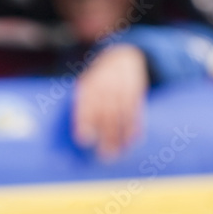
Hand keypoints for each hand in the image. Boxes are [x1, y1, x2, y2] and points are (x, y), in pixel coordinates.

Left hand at [72, 44, 148, 158]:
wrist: (124, 57)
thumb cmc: (99, 79)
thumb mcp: (87, 84)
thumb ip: (82, 105)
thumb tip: (76, 135)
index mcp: (90, 85)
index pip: (86, 105)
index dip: (84, 123)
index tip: (84, 141)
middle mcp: (106, 87)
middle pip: (106, 114)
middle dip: (105, 136)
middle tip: (104, 157)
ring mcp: (123, 89)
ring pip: (122, 116)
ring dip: (120, 137)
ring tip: (117, 155)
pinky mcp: (137, 93)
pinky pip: (136, 113)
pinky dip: (135, 128)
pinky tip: (132, 141)